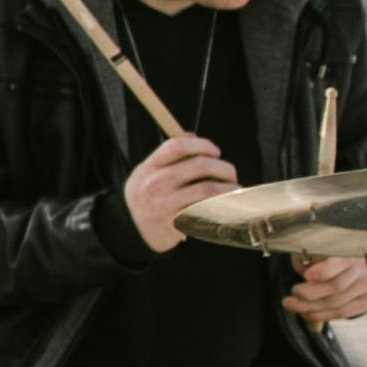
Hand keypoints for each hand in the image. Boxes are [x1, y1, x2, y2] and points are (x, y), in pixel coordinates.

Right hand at [123, 133, 241, 253]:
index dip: (202, 145)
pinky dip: (223, 206)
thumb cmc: (146, 197)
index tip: (215, 151)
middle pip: (199, 165)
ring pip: (207, 189)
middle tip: (230, 173)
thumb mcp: (147, 173)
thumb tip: (192, 136)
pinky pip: (208, 210)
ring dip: (229, 187)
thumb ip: (168, 156)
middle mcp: (154, 184)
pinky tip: (227, 204)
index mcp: (148, 168)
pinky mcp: (176, 223)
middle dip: (223, 167)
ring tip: (235, 189)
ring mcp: (164, 205)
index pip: (177, 146)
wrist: (132, 231)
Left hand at [284, 255, 366, 323]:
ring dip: (310, 308)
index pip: (338, 263)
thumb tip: (304, 272)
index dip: (322, 271)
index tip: (306, 276)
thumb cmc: (325, 256)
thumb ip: (308, 259)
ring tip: (291, 306)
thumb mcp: (313, 251)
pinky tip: (306, 313)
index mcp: (349, 251)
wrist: (351, 266)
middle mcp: (362, 268)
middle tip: (288, 298)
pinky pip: (343, 313)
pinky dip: (322, 315)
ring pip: (337, 303)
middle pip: (336, 286)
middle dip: (309, 295)